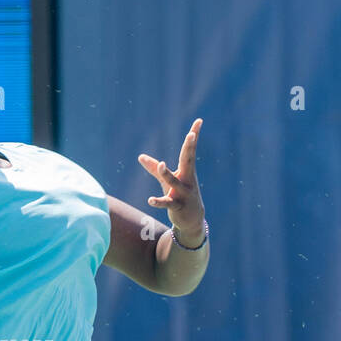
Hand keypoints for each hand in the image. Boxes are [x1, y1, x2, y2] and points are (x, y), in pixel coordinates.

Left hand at [138, 118, 205, 243]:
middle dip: (190, 147)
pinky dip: (158, 202)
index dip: (194, 136)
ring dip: (167, 173)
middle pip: (188, 161)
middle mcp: (187, 180)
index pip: (189, 151)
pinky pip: (167, 203)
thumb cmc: (180, 196)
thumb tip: (140, 157)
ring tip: (161, 164)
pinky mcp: (177, 207)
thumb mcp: (167, 181)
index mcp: (186, 171)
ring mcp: (183, 193)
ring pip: (174, 182)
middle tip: (191, 134)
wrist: (192, 220)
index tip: (199, 121)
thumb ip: (154, 169)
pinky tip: (150, 200)